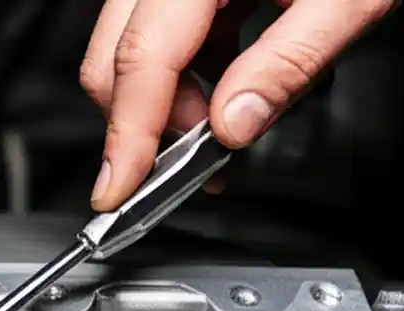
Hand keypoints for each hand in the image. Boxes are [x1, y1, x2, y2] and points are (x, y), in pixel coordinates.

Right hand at [79, 0, 394, 211]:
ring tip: (221, 129)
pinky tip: (224, 89)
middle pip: (117, 53)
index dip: (127, 133)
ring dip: (166, 102)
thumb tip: (231, 127)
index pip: (142, 56)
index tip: (119, 189)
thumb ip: (286, 64)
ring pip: (133, 46)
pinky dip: (185, 72)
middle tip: (194, 167)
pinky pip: (162, 29)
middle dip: (145, 123)